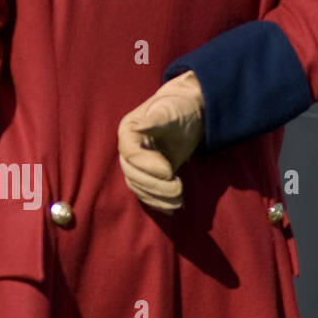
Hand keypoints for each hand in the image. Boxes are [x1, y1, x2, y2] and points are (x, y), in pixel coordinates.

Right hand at [117, 71, 205, 212]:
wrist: (189, 115)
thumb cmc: (179, 109)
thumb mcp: (169, 111)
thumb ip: (156, 120)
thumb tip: (139, 127)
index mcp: (128, 132)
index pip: (131, 154)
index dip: (148, 166)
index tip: (170, 172)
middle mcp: (128, 149)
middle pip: (132, 174)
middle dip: (154, 186)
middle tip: (179, 190)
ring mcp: (137, 164)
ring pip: (138, 186)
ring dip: (156, 197)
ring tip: (179, 202)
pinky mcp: (148, 175)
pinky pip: (146, 192)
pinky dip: (158, 203)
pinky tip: (173, 208)